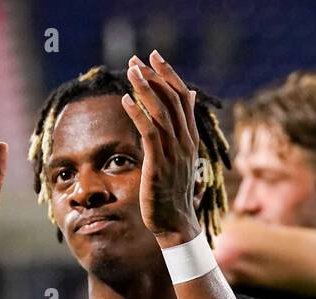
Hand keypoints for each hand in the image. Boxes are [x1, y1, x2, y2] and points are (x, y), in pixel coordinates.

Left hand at [120, 51, 200, 245]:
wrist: (176, 225)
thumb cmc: (174, 193)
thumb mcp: (182, 156)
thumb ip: (184, 126)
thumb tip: (189, 95)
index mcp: (191, 139)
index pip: (182, 97)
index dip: (168, 74)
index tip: (154, 57)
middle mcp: (185, 143)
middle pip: (172, 99)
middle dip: (154, 76)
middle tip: (136, 59)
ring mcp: (174, 154)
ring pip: (161, 112)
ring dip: (145, 89)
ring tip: (130, 71)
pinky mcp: (159, 165)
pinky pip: (150, 133)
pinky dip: (138, 114)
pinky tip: (125, 100)